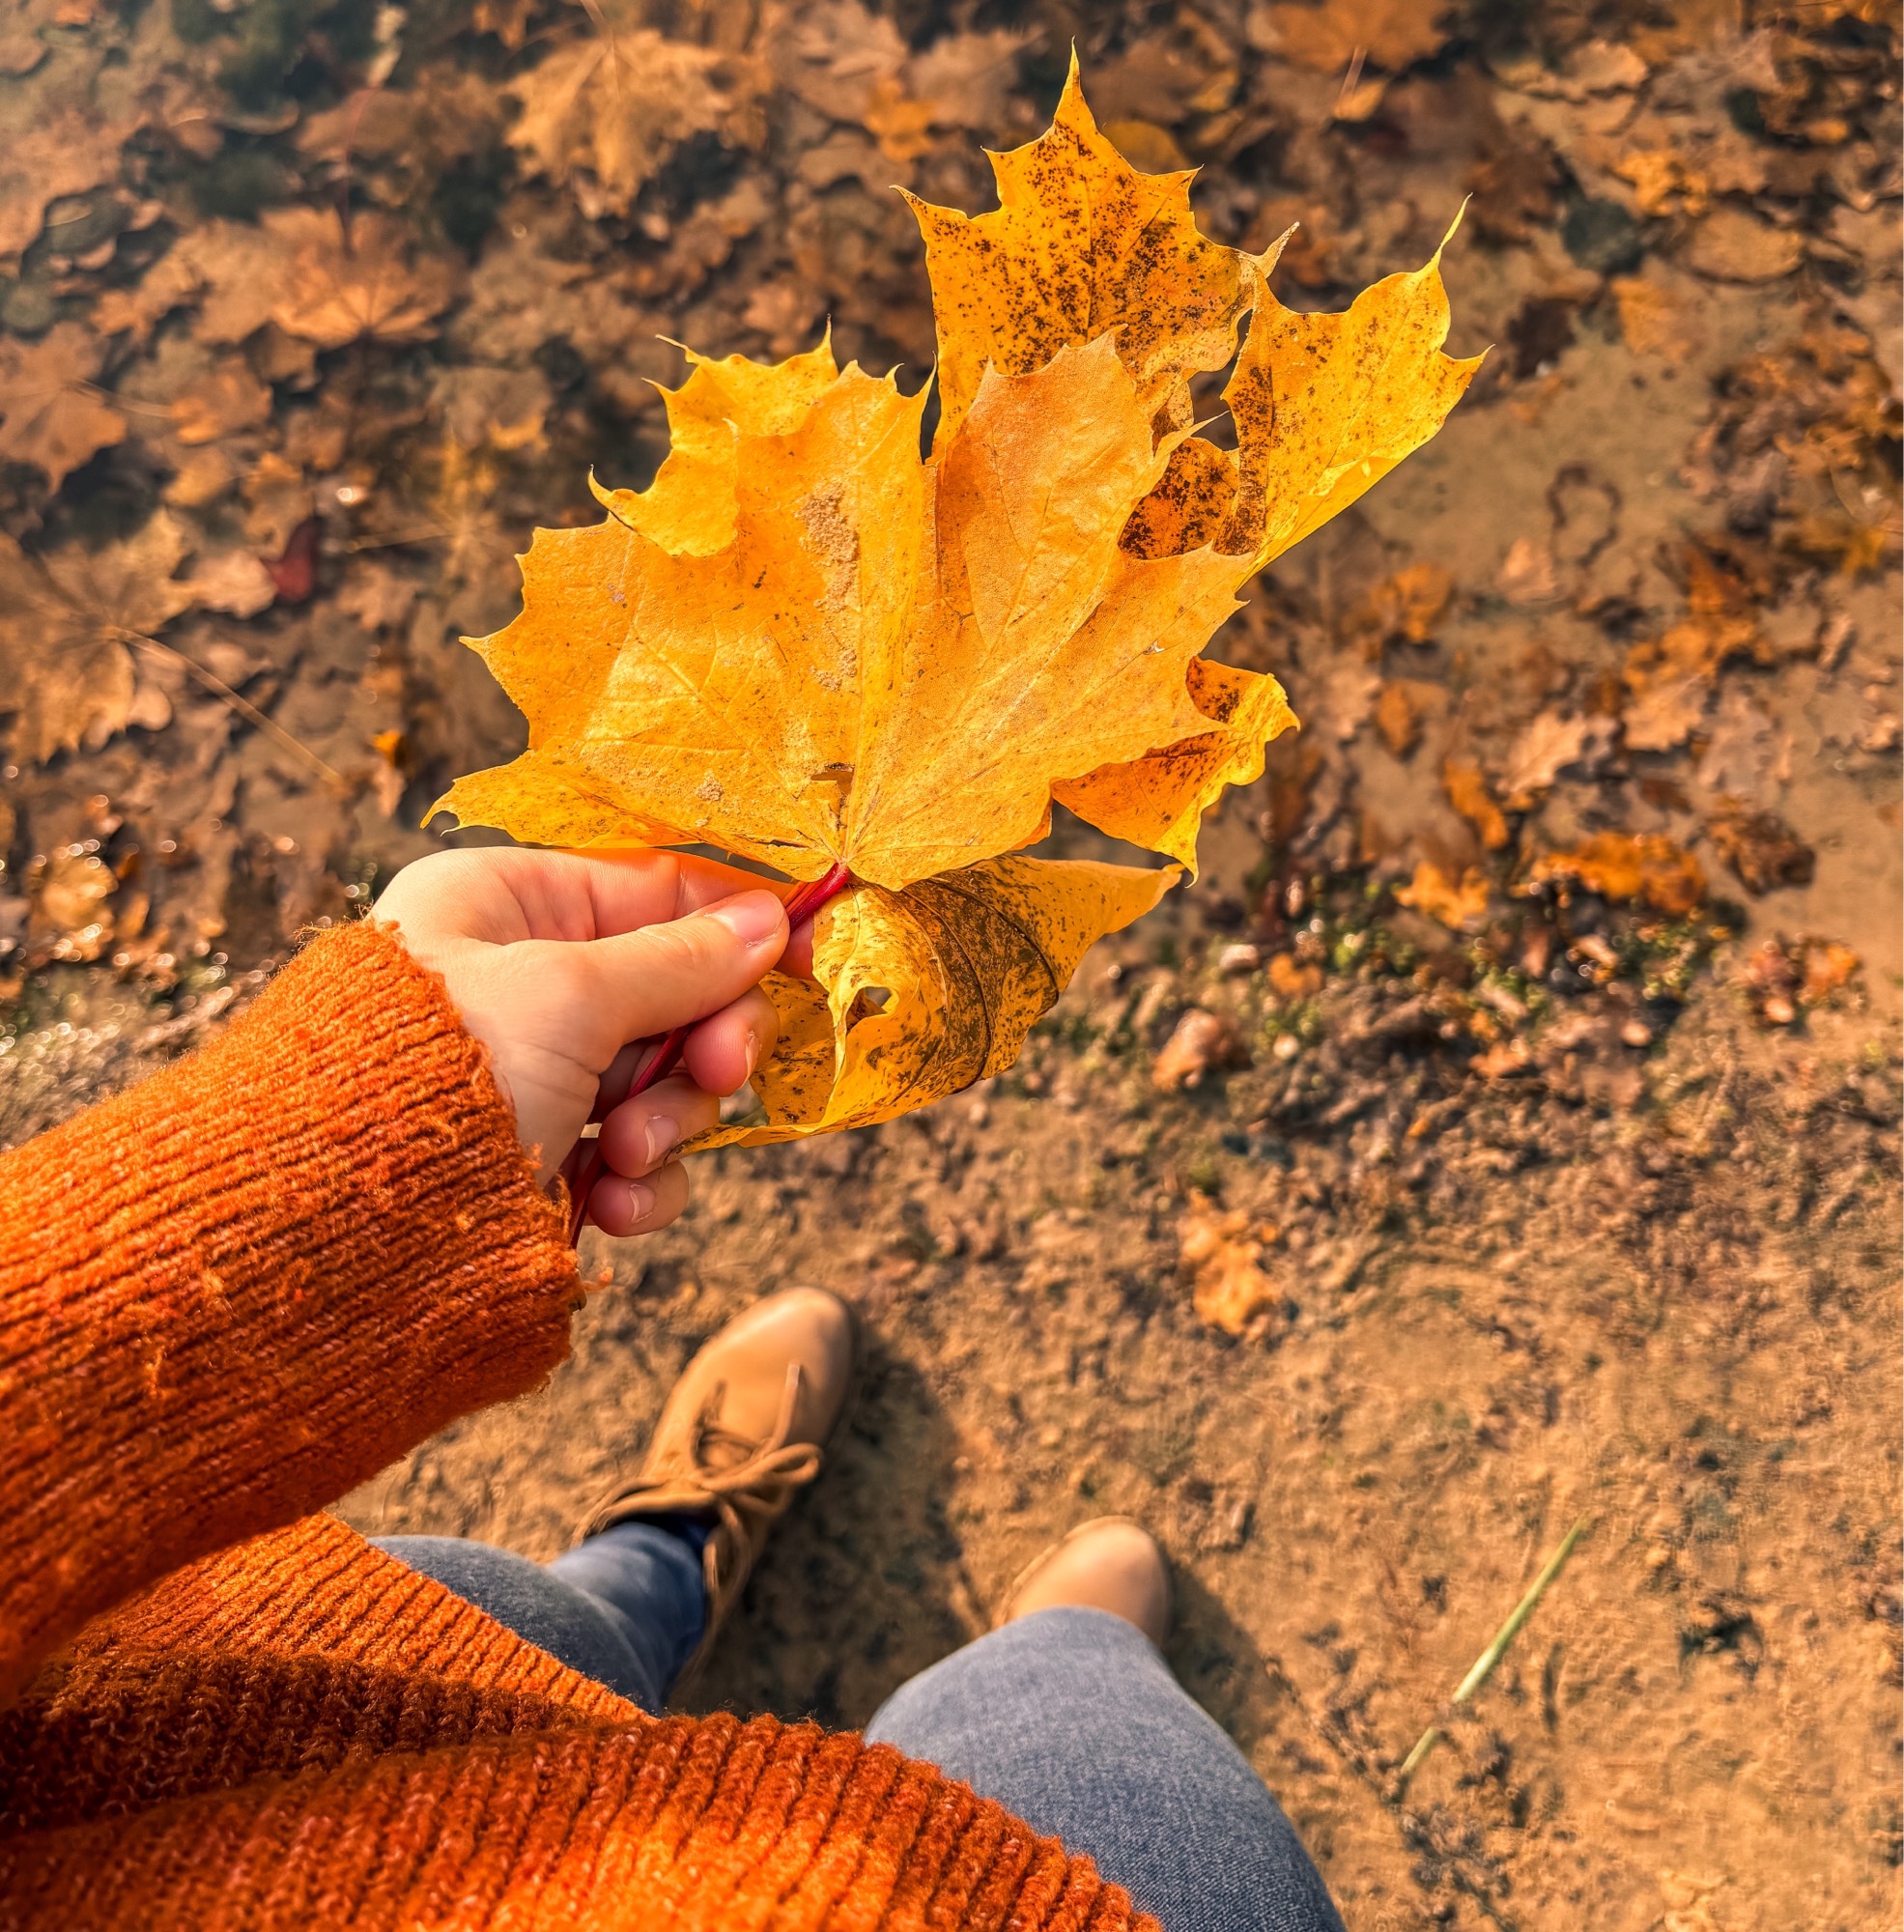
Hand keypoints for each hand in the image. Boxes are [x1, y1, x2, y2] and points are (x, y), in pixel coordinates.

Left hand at [373, 848, 811, 1236]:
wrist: (338, 1237)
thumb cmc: (437, 1076)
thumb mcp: (568, 996)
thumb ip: (678, 961)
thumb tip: (768, 919)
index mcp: (502, 903)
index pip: (653, 890)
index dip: (738, 922)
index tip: (813, 952)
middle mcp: (515, 981)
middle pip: (671, 991)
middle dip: (701, 1042)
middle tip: (721, 1071)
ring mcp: (529, 1075)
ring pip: (661, 1081)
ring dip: (667, 1122)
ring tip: (628, 1155)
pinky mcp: (538, 1159)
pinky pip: (631, 1157)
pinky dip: (639, 1184)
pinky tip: (613, 1207)